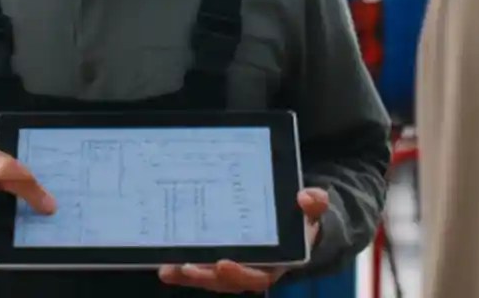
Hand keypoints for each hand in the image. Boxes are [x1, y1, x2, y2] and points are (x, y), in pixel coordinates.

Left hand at [158, 188, 329, 293]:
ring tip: (169, 268)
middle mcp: (251, 269)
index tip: (222, 264)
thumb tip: (307, 198)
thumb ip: (313, 204)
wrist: (292, 221)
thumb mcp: (310, 210)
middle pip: (226, 280)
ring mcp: (232, 266)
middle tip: (187, 266)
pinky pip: (199, 267)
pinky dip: (182, 267)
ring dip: (188, 274)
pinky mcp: (216, 259)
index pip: (258, 275)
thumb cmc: (299, 219)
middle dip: (205, 276)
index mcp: (275, 262)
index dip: (239, 273)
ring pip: (208, 276)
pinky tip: (164, 263)